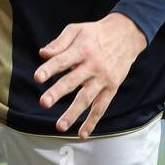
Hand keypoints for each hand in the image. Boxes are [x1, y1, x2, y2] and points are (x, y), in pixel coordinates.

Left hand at [34, 13, 147, 137]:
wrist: (126, 35)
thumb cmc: (96, 33)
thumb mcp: (77, 30)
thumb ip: (59, 42)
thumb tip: (42, 54)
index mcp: (81, 50)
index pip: (63, 60)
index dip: (50, 69)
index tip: (38, 77)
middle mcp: (92, 66)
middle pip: (73, 81)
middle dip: (58, 92)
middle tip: (44, 102)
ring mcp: (102, 79)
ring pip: (87, 98)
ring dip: (73, 113)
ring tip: (59, 126)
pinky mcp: (111, 88)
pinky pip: (101, 107)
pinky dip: (92, 121)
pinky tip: (82, 134)